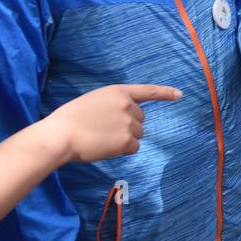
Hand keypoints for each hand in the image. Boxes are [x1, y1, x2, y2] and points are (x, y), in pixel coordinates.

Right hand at [43, 83, 181, 163]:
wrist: (61, 135)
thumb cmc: (70, 119)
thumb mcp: (94, 100)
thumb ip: (113, 104)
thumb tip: (127, 116)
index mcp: (118, 91)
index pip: (148, 91)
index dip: (165, 93)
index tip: (180, 95)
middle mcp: (128, 106)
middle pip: (141, 119)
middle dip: (128, 125)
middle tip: (105, 129)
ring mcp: (129, 124)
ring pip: (138, 134)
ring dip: (125, 138)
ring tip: (102, 137)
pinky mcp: (127, 142)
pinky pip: (134, 148)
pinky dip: (123, 150)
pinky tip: (106, 147)